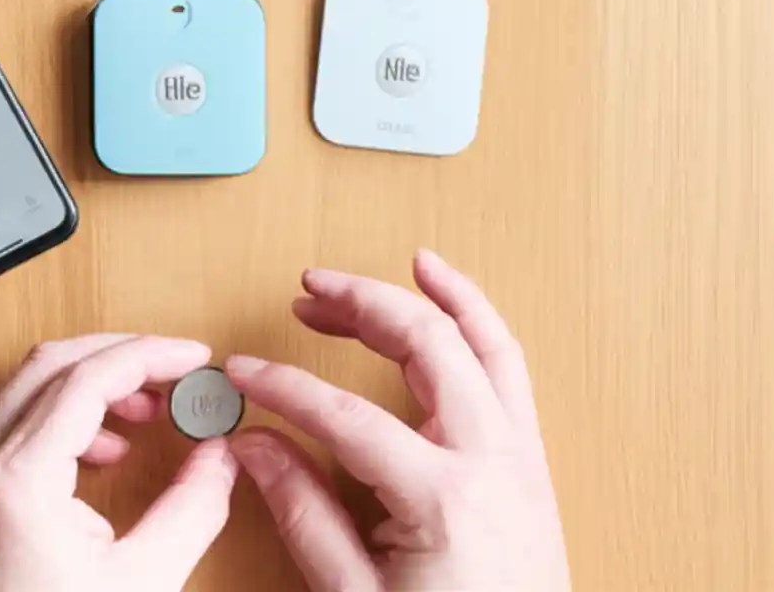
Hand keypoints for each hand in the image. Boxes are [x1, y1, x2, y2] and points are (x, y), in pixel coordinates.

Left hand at [0, 335, 238, 591]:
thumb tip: (221, 456)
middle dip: (123, 359)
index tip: (194, 357)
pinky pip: (11, 428)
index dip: (150, 356)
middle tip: (177, 376)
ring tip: (148, 414)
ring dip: (92, 386)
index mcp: (16, 482)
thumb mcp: (143, 583)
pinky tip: (104, 453)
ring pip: (27, 390)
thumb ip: (193, 507)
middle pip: (51, 365)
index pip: (87, 378)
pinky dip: (62, 420)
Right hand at [226, 251, 569, 590]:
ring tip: (399, 263)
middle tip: (309, 290)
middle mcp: (493, 459)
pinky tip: (454, 305)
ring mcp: (520, 454)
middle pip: (425, 346)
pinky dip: (482, 324)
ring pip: (483, 342)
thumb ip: (302, 511)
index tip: (244, 371)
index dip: (283, 385)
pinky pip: (510, 369)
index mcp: (444, 497)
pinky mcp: (530, 460)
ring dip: (435, 297)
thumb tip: (253, 443)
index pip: (344, 414)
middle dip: (362, 305)